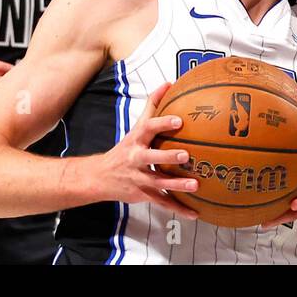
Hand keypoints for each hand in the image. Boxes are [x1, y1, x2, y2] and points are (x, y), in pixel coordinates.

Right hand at [97, 84, 199, 219]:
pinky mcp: (143, 195)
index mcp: (136, 140)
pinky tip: (195, 212)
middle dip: (168, 156)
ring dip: (177, 185)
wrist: (100, 177)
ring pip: (158, 182)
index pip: (148, 129)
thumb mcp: (136, 127)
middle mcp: (136, 159)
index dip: (162, 123)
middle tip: (186, 154)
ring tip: (195, 185)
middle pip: (151, 157)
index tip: (179, 120)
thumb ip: (153, 105)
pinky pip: (163, 202)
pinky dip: (179, 208)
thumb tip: (169, 83)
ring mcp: (139, 179)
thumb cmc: (126, 148)